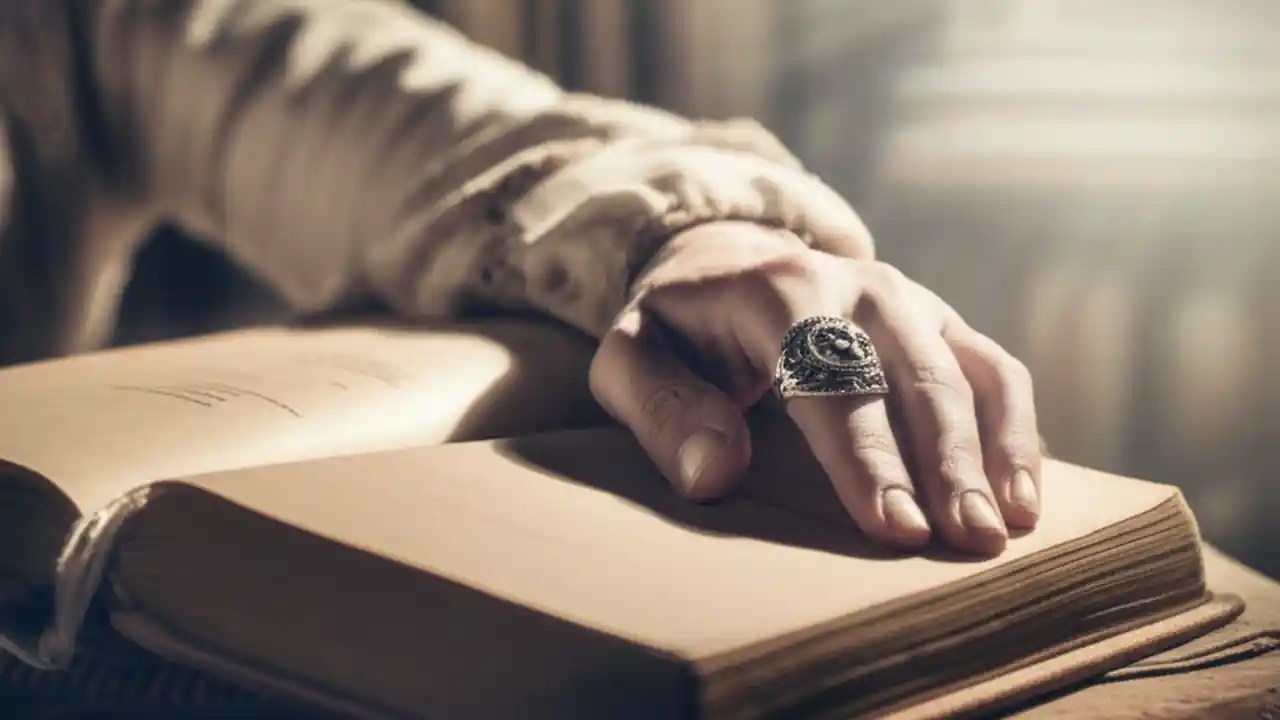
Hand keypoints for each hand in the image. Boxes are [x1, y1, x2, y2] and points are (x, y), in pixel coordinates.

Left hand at [588, 222, 1040, 555]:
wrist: (724, 260)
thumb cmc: (676, 328)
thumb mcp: (631, 357)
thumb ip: (663, 408)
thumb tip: (716, 475)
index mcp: (779, 289)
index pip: (828, 376)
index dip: (863, 455)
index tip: (892, 527)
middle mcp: (857, 286)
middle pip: (913, 376)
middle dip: (944, 463)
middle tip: (966, 542)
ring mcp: (909, 301)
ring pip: (966, 374)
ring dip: (991, 453)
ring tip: (1004, 529)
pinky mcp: (939, 323)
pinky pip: (995, 372)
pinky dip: (1017, 430)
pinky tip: (1023, 495)